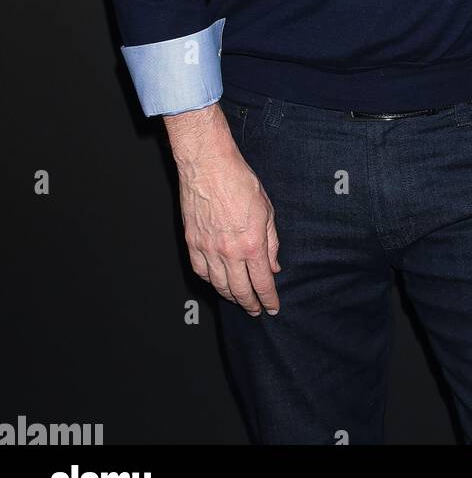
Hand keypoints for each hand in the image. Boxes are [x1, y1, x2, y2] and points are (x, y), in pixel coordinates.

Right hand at [165, 104, 280, 316]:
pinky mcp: (192, 243)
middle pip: (240, 290)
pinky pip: (201, 271)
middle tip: (256, 310)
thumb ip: (271, 241)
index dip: (268, 298)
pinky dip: (210, 281)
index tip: (272, 307)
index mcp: (252, 243)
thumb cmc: (239, 181)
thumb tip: (273, 266)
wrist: (208, 166)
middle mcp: (229, 251)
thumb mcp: (266, 209)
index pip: (262, 282)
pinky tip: (217, 283)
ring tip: (239, 300)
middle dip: (250, 304)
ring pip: (219, 285)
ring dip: (230, 296)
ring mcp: (208, 249)